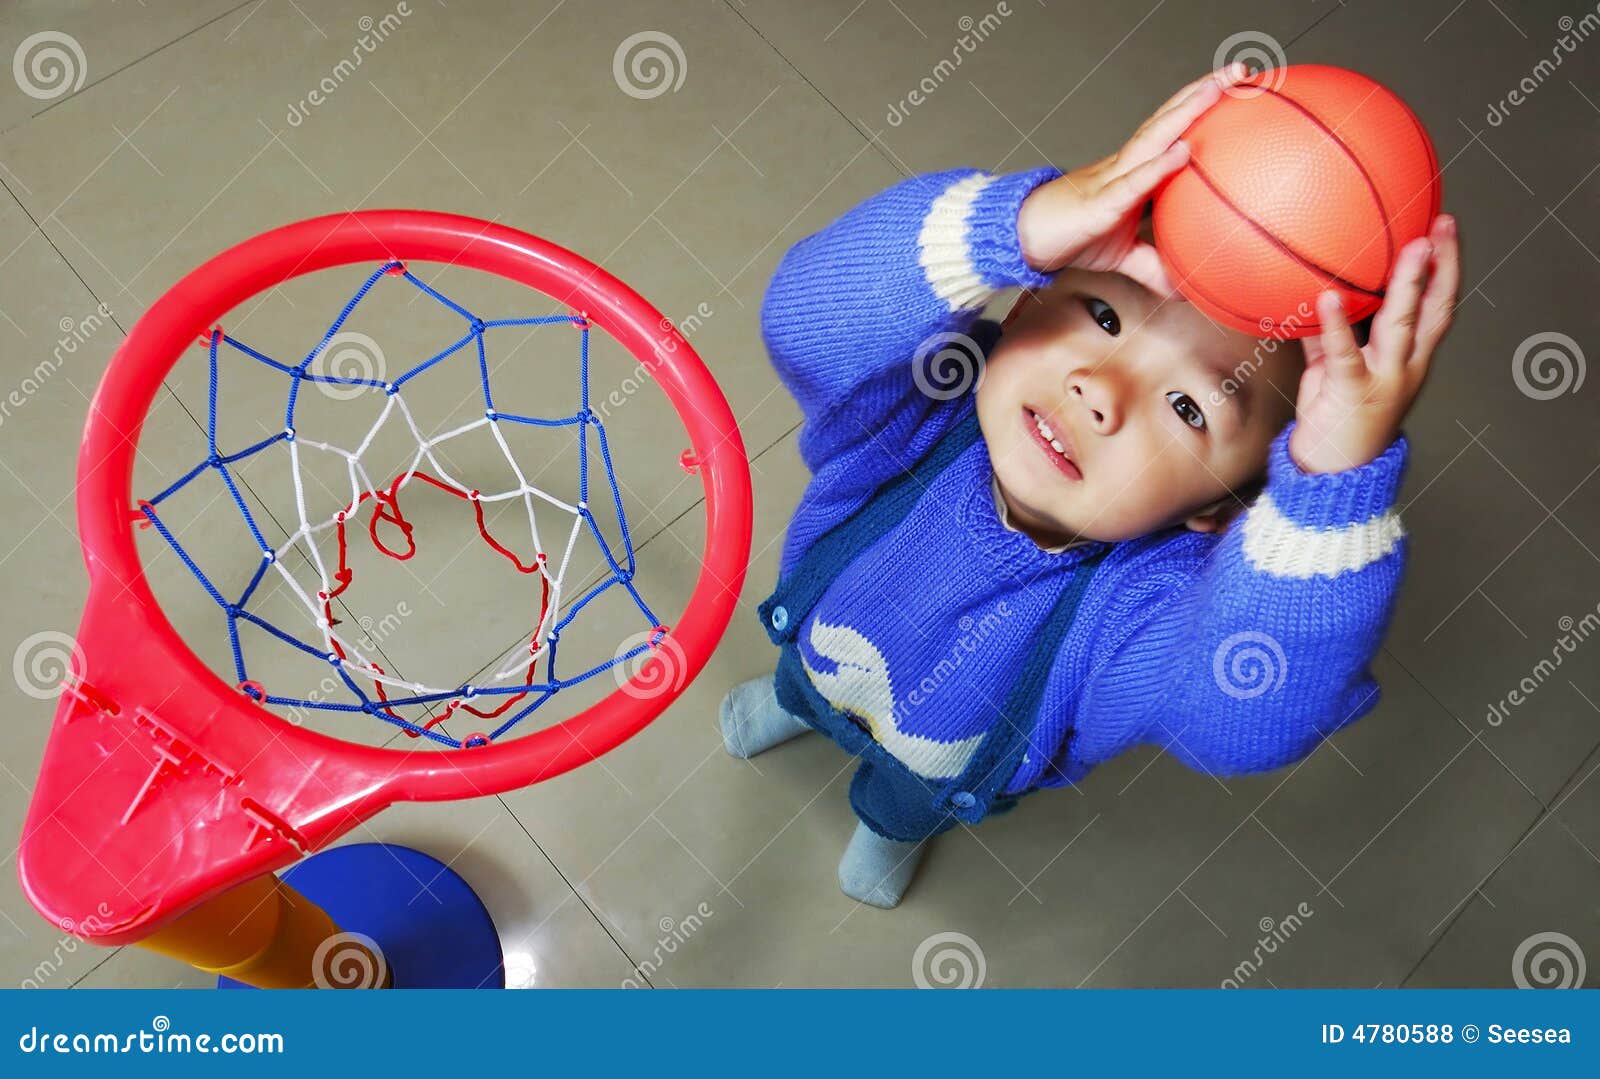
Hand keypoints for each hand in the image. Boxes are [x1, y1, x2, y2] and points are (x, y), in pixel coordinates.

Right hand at [1015, 63, 1251, 295]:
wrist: (1025, 238)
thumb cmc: (1071, 236)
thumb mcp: (1123, 256)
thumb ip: (1154, 268)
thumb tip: (1187, 290)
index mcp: (1135, 170)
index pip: (1172, 130)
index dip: (1201, 107)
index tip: (1236, 88)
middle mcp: (1127, 164)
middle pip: (1169, 118)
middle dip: (1205, 91)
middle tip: (1241, 69)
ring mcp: (1113, 178)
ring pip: (1154, 135)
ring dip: (1186, 110)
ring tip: (1217, 88)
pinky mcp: (1101, 202)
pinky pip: (1134, 181)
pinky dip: (1160, 165)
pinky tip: (1183, 151)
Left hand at [1288, 214, 1459, 473]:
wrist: (1332, 474)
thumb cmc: (1335, 419)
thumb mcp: (1334, 371)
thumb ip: (1329, 338)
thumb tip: (1313, 301)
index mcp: (1407, 358)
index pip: (1437, 306)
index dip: (1445, 268)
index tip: (1443, 229)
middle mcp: (1405, 366)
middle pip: (1435, 309)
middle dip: (1442, 266)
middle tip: (1440, 227)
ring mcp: (1383, 379)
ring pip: (1403, 325)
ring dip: (1408, 286)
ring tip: (1408, 250)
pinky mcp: (1351, 392)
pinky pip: (1345, 353)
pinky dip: (1337, 325)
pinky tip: (1328, 299)